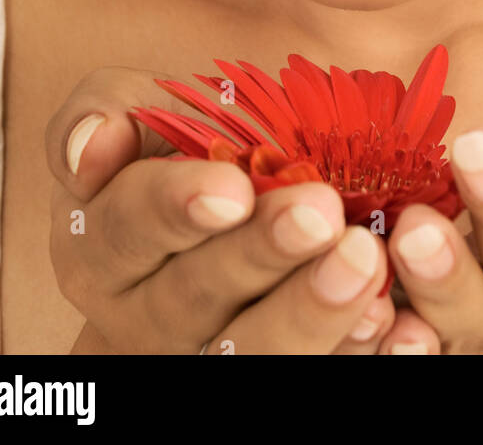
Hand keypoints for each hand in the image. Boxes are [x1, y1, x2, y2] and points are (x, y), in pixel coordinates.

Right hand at [46, 67, 396, 354]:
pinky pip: (311, 373)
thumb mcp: (136, 108)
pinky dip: (351, 351)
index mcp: (100, 248)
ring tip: (365, 259)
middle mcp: (144, 317)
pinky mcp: (271, 368)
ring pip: (248, 353)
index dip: (176, 208)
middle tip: (320, 210)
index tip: (234, 187)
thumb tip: (94, 141)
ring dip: (309, 311)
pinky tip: (388, 318)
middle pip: (192, 296)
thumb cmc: (181, 145)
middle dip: (259, 253)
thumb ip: (105, 110)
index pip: (126, 229)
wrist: (234, 192)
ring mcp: (206, 354)